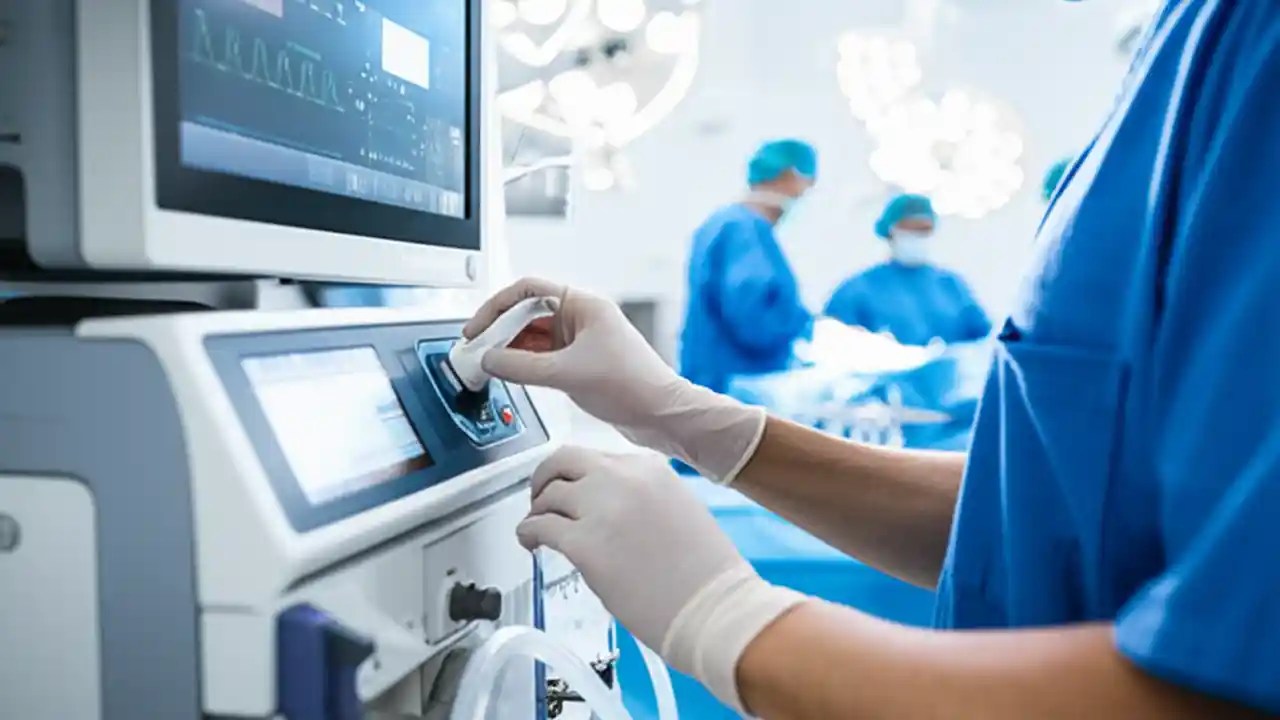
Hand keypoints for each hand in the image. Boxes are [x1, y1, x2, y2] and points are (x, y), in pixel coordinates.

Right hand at [465, 278, 766, 482]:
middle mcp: (581, 318)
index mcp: (583, 305)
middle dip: (499, 330)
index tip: (478, 328)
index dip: (497, 307)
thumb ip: (522, 366)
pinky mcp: (581, 364)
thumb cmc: (631, 386)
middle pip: (527, 314)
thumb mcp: (567, 374)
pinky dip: (524, 364)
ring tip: (488, 363)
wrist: (661, 416)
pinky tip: (510, 374)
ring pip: (534, 337)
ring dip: (510, 348)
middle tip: (477, 349)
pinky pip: (543, 357)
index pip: (528, 292)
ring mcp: (581, 341)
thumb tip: (490, 360)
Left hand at [517, 446, 806, 712]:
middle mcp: (622, 477)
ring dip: (536, 511)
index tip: (571, 493)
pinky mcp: (584, 544)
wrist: (715, 608)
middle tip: (540, 500)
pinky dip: (527, 533)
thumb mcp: (677, 510)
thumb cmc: (704, 574)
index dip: (578, 477)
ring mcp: (601, 508)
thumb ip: (640, 498)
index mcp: (648, 467)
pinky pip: (538, 527)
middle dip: (545, 479)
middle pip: (563, 461)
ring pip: (547, 495)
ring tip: (538, 531)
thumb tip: (606, 510)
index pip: (597, 458)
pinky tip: (532, 545)